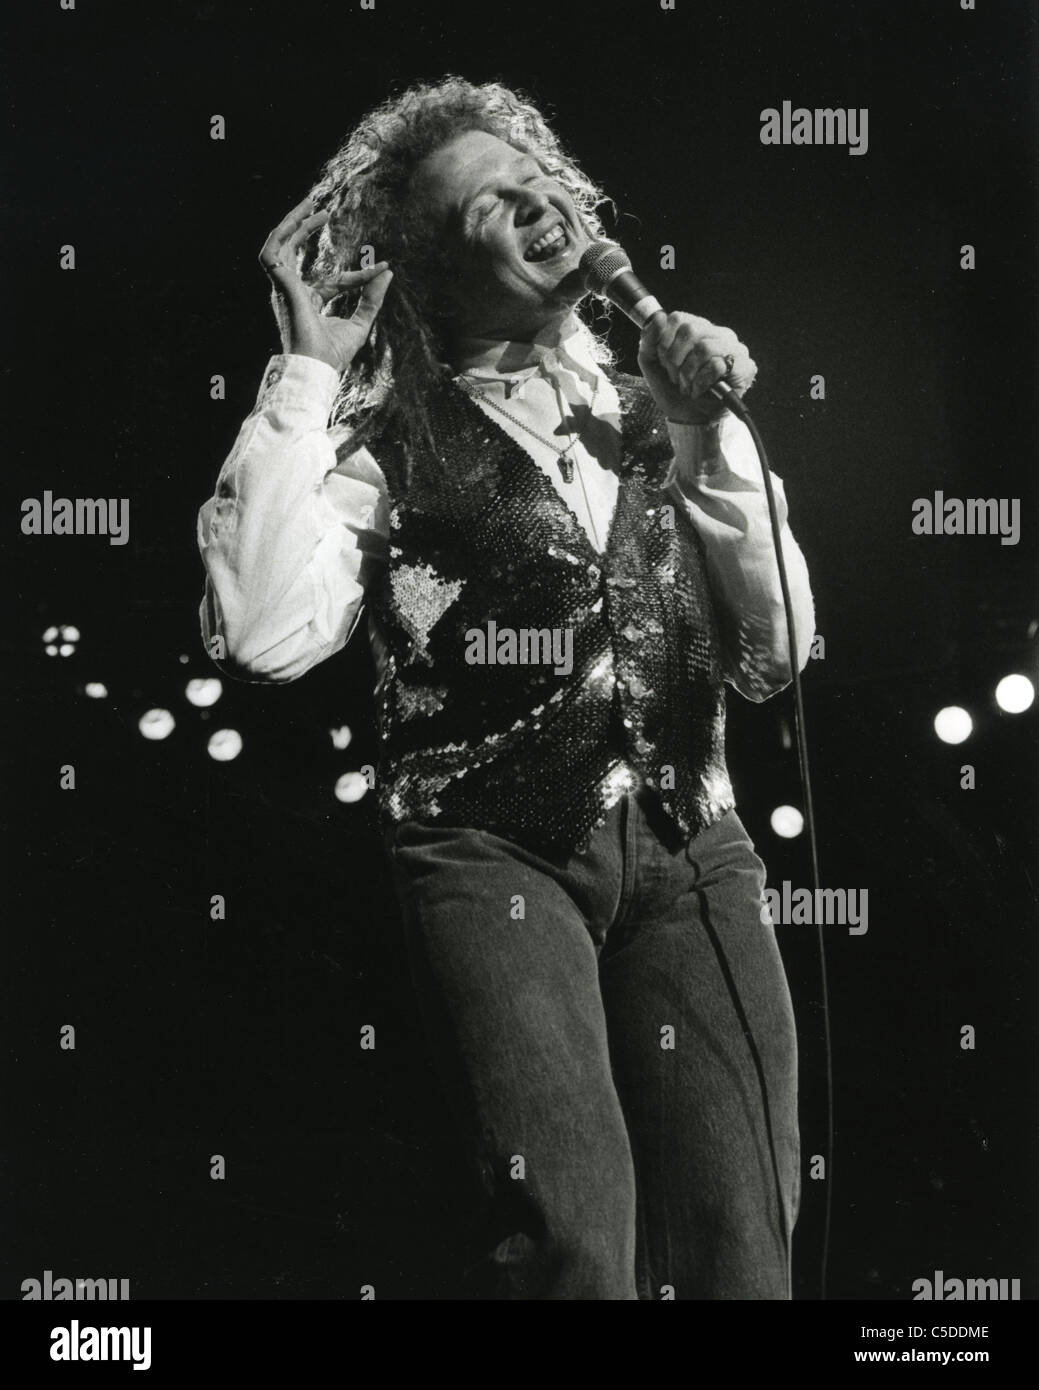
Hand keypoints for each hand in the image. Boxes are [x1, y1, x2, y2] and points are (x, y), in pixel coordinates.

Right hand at [259, 196, 392, 373]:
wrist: (316, 367)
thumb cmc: (332, 355)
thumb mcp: (360, 322)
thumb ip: (372, 297)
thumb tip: (388, 271)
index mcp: (309, 304)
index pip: (332, 282)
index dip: (357, 276)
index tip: (379, 269)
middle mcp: (292, 293)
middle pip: (292, 252)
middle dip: (303, 228)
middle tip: (319, 208)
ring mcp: (283, 288)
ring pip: (279, 246)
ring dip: (291, 223)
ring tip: (309, 204)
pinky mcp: (280, 285)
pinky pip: (271, 253)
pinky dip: (281, 234)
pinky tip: (298, 219)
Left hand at [637, 311, 755, 424]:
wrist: (686, 418)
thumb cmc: (673, 389)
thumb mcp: (652, 363)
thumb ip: (649, 339)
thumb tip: (658, 317)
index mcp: (700, 328)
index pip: (678, 318)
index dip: (664, 342)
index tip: (664, 362)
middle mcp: (720, 334)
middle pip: (690, 330)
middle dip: (674, 359)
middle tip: (675, 376)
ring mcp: (736, 349)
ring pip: (704, 348)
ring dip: (688, 373)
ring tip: (687, 386)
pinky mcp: (745, 367)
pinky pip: (718, 365)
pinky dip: (701, 382)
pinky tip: (699, 391)